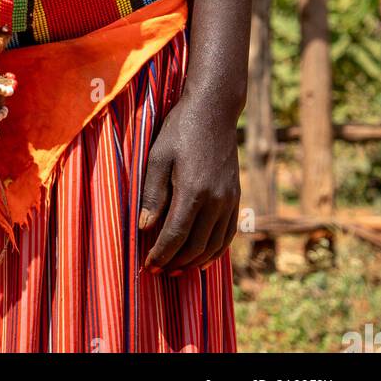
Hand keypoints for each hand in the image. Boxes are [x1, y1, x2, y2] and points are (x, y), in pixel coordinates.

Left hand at [138, 91, 240, 273]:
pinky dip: (215, 250)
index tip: (148, 265)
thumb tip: (145, 228)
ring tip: (177, 268)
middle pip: (196, 246)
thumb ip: (153, 194)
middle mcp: (216, 200)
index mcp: (193, 190)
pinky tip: (202, 258)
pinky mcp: (236, 197)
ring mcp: (229, 200)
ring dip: (195, 261)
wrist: (214, 111)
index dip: (161, 254)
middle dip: (176, 262)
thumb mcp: (157, 157)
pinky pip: (228, 234)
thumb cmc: (180, 130)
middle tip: (158, 269)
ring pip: (214, 244)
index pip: (176, 235)